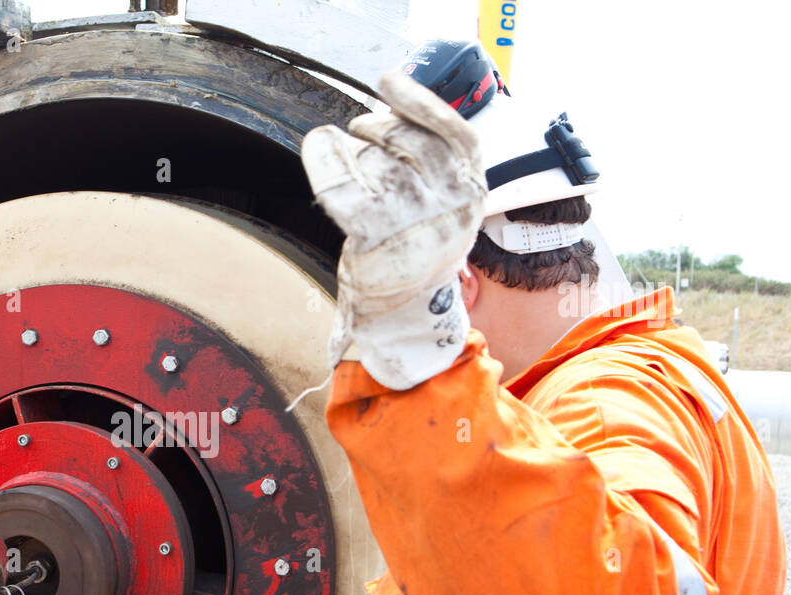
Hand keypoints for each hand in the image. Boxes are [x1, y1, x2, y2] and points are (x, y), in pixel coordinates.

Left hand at [301, 71, 486, 389]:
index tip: (389, 80)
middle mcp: (449, 207)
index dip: (421, 102)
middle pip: (409, 141)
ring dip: (352, 148)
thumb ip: (430, 164)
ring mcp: (412, 223)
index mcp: (472, 193)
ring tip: (344, 150)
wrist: (405, 319)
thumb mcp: (443, 207)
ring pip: (374, 161)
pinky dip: (324, 159)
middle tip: (362, 128)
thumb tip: (386, 113)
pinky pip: (342, 185)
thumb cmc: (416, 253)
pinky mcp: (374, 238)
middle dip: (379, 127)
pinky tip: (318, 145)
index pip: (455, 134)